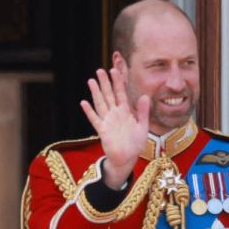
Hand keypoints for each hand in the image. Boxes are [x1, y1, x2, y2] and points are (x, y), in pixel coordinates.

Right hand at [79, 68, 148, 189]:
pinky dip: (89, 111)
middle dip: (105, 83)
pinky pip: (95, 119)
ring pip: (101, 103)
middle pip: (109, 95)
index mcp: (126, 112)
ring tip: (91, 81)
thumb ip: (143, 112)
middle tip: (100, 70)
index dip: (118, 82)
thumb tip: (145, 96)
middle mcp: (115, 114)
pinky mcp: (103, 131)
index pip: (121, 93)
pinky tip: (84, 103)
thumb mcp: (143, 126)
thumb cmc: (135, 143)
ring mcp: (108, 121)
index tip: (114, 70)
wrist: (127, 158)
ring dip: (96, 93)